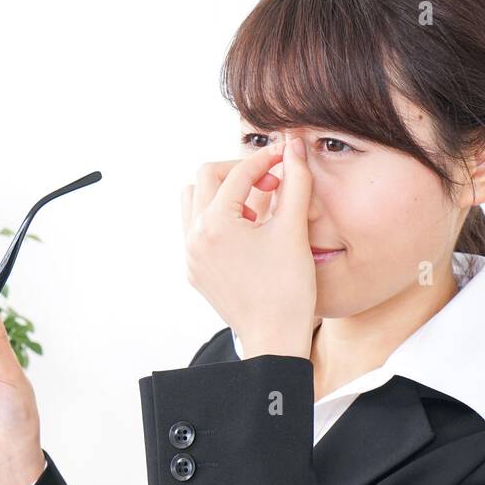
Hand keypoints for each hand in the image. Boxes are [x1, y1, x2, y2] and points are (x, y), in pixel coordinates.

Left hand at [180, 137, 316, 358]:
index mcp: (215, 223)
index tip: (286, 158)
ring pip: (194, 201)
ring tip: (256, 210)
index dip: (266, 160)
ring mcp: (190, 255)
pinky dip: (217, 218)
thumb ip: (294, 182)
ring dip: (223, 194)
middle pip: (206, 178)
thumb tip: (293, 148)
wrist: (274, 337)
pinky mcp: (194, 270)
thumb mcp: (294, 229)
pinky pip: (195, 229)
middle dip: (240, 173)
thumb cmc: (287, 288)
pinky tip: (247, 232)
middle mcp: (193, 236)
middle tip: (270, 184)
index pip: (238, 173)